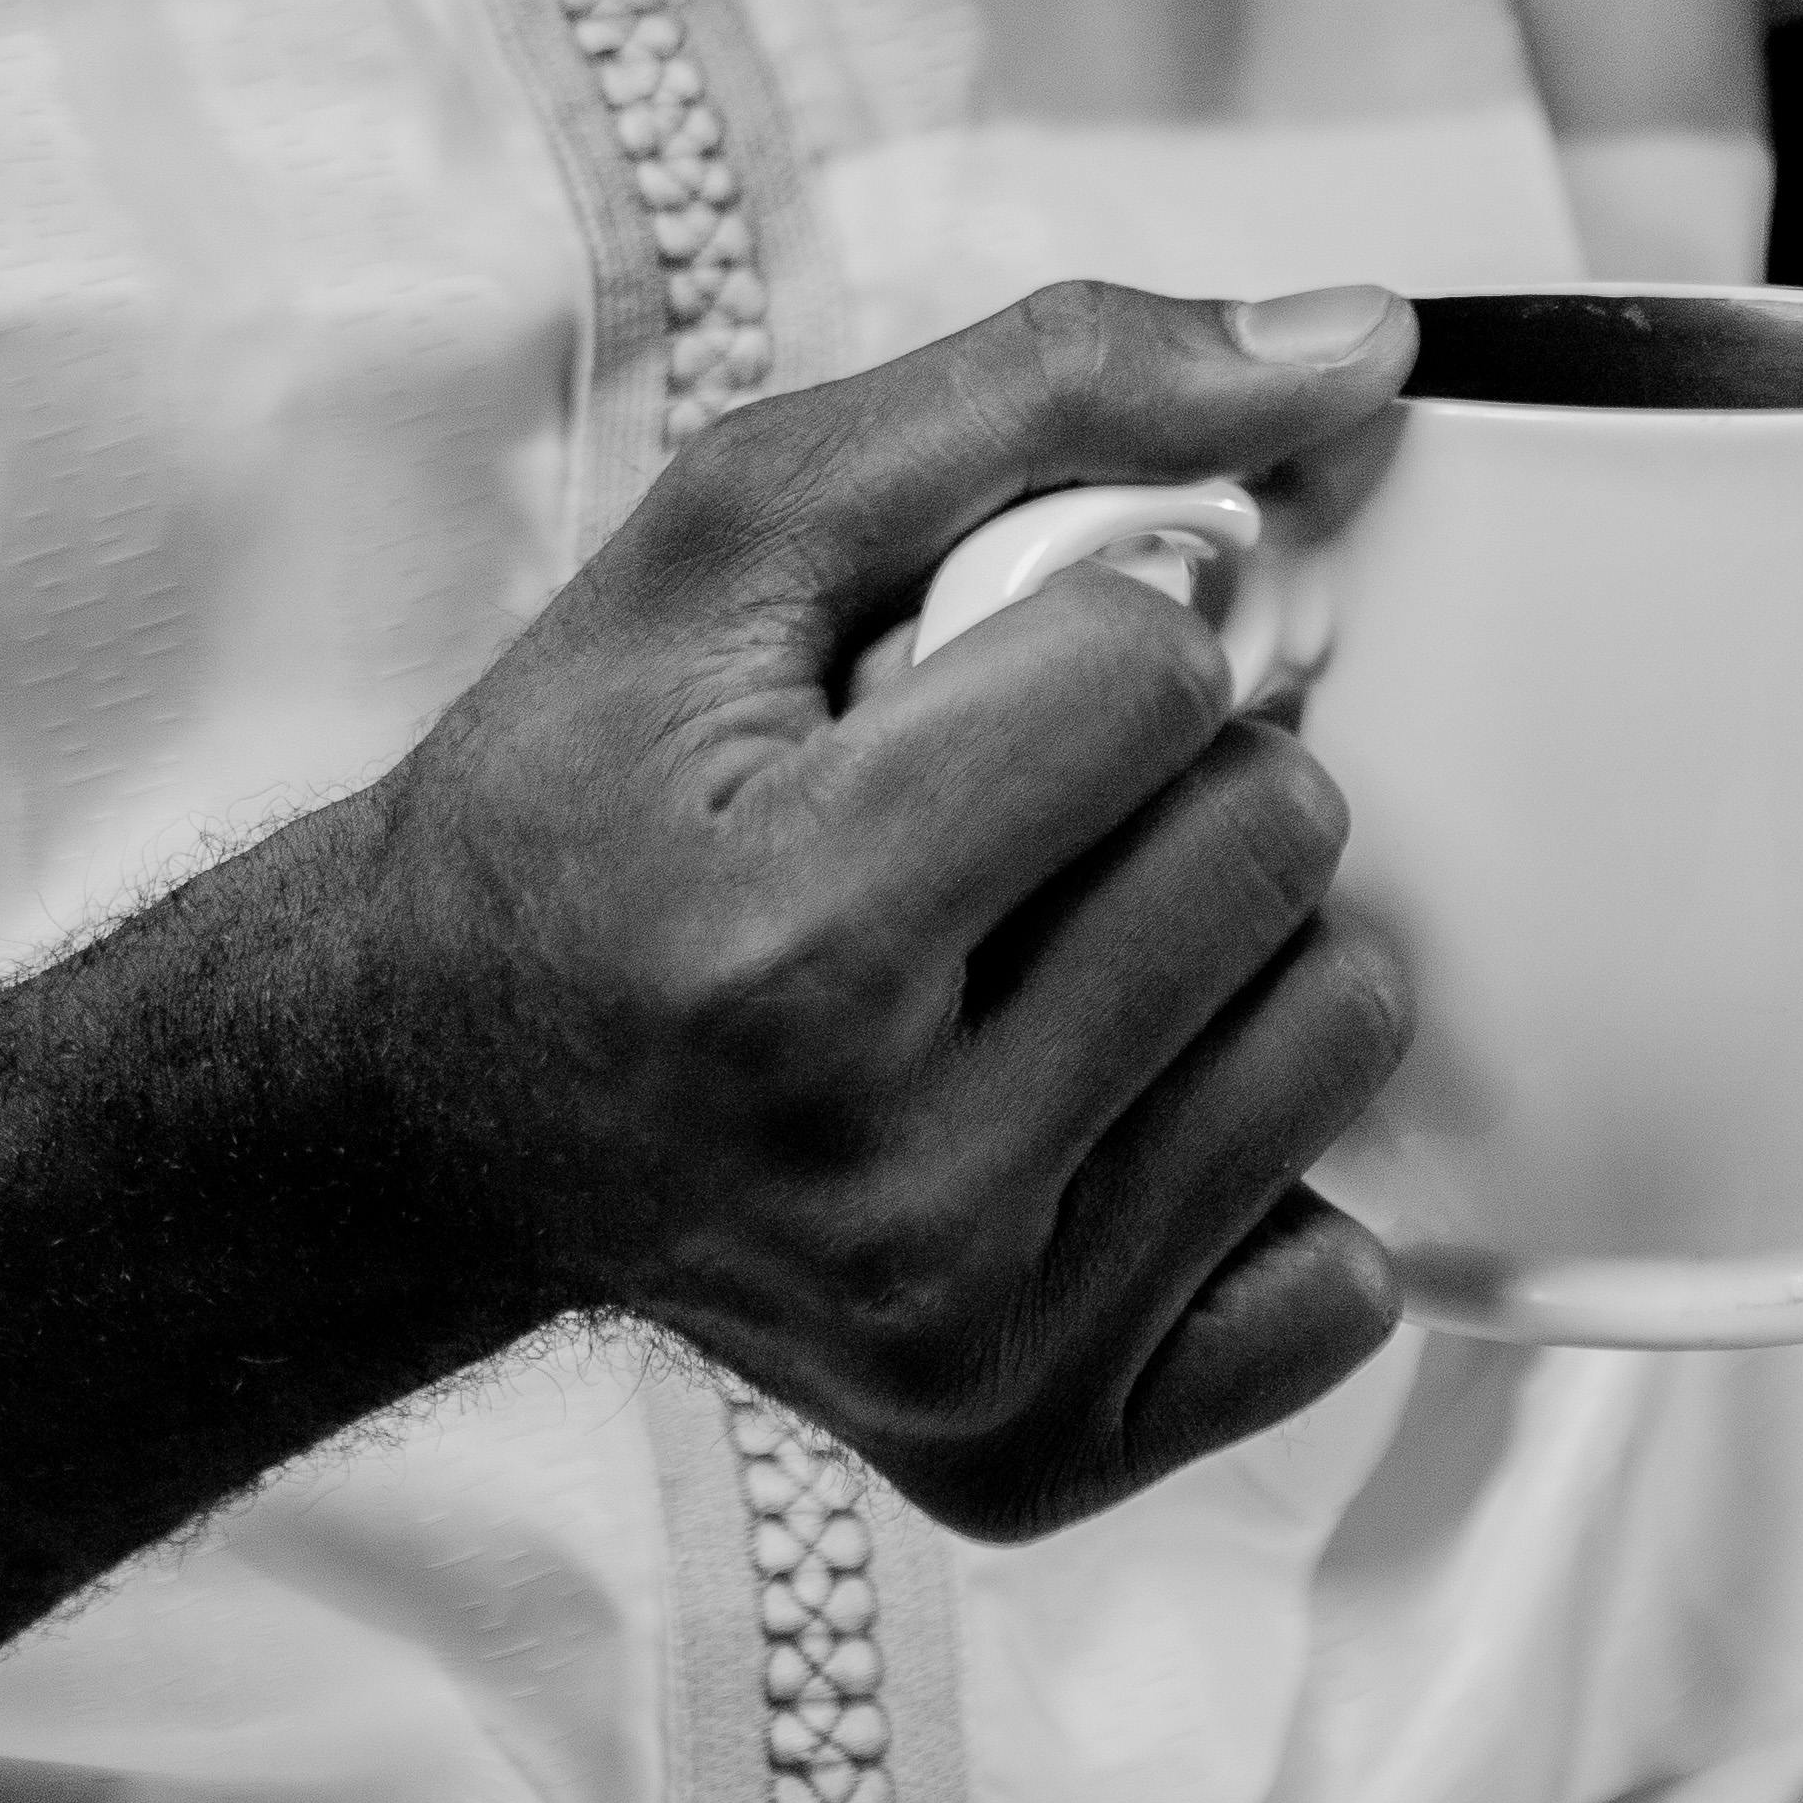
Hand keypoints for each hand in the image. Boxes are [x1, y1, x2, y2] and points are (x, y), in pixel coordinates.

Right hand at [361, 275, 1421, 1535]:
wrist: (433, 1098)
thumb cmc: (596, 792)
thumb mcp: (751, 525)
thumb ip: (1064, 388)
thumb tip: (1369, 344)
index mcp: (789, 945)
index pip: (1162, 671)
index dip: (1093, 626)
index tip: (965, 681)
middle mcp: (884, 1184)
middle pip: (1276, 845)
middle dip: (1178, 783)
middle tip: (1006, 830)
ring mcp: (968, 1347)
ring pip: (1338, 1032)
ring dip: (1236, 956)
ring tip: (1051, 958)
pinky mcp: (1033, 1457)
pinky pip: (1346, 1275)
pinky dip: (1253, 1173)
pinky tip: (1093, 1122)